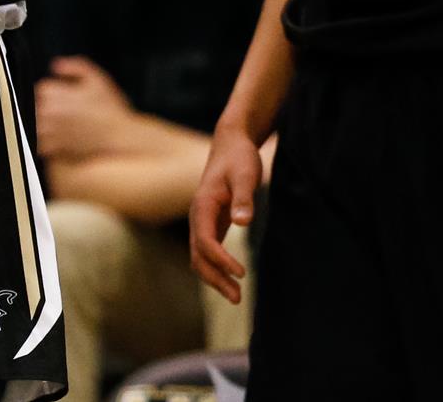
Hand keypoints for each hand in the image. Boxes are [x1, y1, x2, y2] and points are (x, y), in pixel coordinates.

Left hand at [34, 56, 134, 159]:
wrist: (118, 138)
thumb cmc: (110, 110)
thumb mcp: (97, 79)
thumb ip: (75, 66)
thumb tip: (56, 66)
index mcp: (55, 95)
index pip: (43, 88)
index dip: (57, 90)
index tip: (69, 96)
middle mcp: (48, 114)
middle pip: (38, 106)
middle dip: (52, 106)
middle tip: (72, 111)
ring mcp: (49, 133)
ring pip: (38, 124)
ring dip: (48, 123)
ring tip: (69, 125)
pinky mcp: (53, 149)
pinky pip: (41, 144)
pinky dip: (50, 142)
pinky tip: (66, 138)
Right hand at [189, 127, 261, 303]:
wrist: (231, 144)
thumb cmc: (239, 158)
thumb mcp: (245, 174)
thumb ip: (244, 198)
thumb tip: (242, 223)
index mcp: (202, 205)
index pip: (204, 240)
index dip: (220, 259)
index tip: (241, 272)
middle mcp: (197, 216)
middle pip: (198, 255)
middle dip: (215, 278)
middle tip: (238, 297)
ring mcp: (201, 221)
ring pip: (199, 257)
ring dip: (214, 277)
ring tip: (236, 296)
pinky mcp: (210, 224)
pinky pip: (206, 252)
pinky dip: (215, 268)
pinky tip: (231, 279)